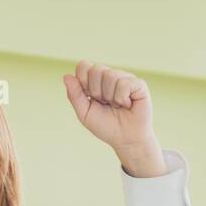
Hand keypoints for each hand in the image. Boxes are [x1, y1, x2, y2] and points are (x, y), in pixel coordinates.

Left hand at [62, 61, 164, 175]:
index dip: (83, 81)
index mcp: (95, 80)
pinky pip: (124, 83)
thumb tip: (66, 76)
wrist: (125, 140)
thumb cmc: (106, 126)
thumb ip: (74, 96)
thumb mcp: (84, 113)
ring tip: (117, 105)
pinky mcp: (138, 84)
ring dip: (110, 97)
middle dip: (96, 92)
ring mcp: (125, 78)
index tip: (89, 97)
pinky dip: (122, 98)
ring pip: (110, 75)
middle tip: (105, 104)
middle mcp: (110, 75)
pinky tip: (127, 104)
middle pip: (96, 69)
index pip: (83, 66)